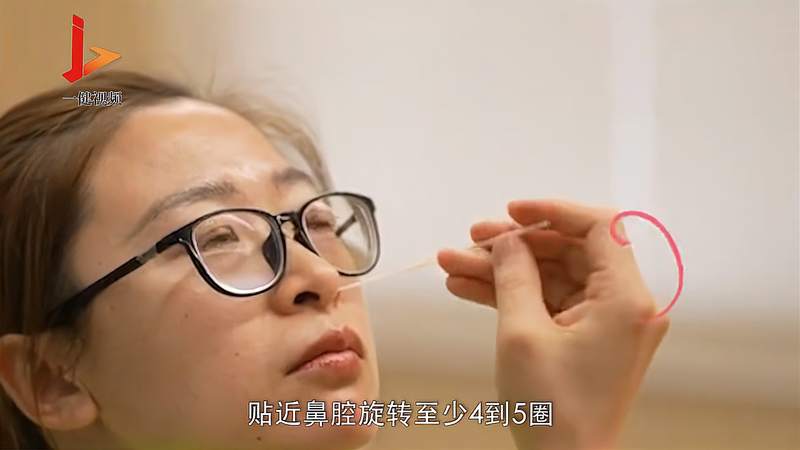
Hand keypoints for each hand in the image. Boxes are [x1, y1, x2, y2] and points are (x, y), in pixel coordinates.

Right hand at [437, 199, 669, 449]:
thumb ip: (513, 275)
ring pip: (552, 277)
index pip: (600, 228)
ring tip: (452, 264)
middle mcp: (624, 306)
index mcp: (626, 299)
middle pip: (569, 252)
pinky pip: (549, 302)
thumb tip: (505, 240)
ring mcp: (606, 324)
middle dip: (514, 245)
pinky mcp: (587, 339)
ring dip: (503, 270)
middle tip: (469, 240)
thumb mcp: (522, 333)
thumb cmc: (553, 410)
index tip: (512, 212)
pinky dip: (513, 295)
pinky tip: (468, 287)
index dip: (553, 212)